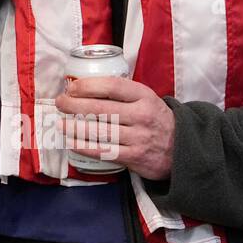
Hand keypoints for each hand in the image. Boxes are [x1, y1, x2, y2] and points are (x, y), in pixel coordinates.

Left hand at [54, 75, 174, 180]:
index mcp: (144, 96)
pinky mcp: (135, 157)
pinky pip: (104, 151)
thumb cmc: (155, 119)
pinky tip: (71, 141)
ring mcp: (138, 137)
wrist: (182, 148)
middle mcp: (141, 115)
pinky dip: (84, 146)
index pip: (112, 86)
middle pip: (102, 108)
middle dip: (75, 105)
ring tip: (60, 123)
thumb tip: (84, 85)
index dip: (88, 85)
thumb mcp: (146, 98)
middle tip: (60, 103)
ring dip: (75, 127)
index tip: (72, 87)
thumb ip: (122, 93)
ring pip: (100, 131)